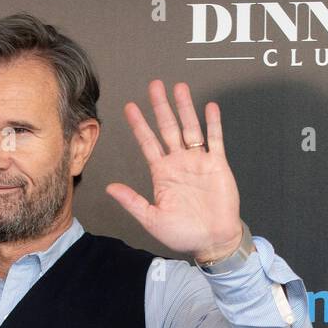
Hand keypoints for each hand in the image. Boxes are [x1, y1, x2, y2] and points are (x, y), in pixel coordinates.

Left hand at [105, 80, 243, 261]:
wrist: (213, 241)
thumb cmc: (183, 234)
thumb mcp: (152, 220)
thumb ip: (132, 201)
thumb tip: (110, 188)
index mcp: (162, 174)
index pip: (148, 143)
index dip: (139, 125)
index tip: (130, 108)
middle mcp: (179, 163)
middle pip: (167, 128)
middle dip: (160, 107)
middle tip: (154, 86)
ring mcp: (198, 162)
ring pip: (190, 128)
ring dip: (184, 108)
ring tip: (179, 88)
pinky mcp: (217, 165)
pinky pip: (214, 139)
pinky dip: (212, 123)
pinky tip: (209, 107)